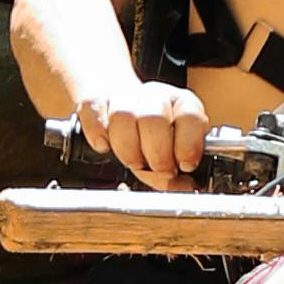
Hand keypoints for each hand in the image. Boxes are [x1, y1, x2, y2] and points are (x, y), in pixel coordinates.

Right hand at [77, 74, 211, 188]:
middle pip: (154, 118)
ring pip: (123, 115)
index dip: (187, 145)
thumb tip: (187, 188)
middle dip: (157, 153)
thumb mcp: (170, 155)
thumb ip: (179, 176)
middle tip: (158, 170)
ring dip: (128, 148)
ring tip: (134, 162)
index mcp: (182, 105)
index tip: (184, 165)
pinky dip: (97, 132)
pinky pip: (93, 109)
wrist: (117, 103)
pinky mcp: (96, 99)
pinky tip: (103, 146)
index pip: (189, 116)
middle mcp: (155, 96)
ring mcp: (125, 95)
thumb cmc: (149, 138)